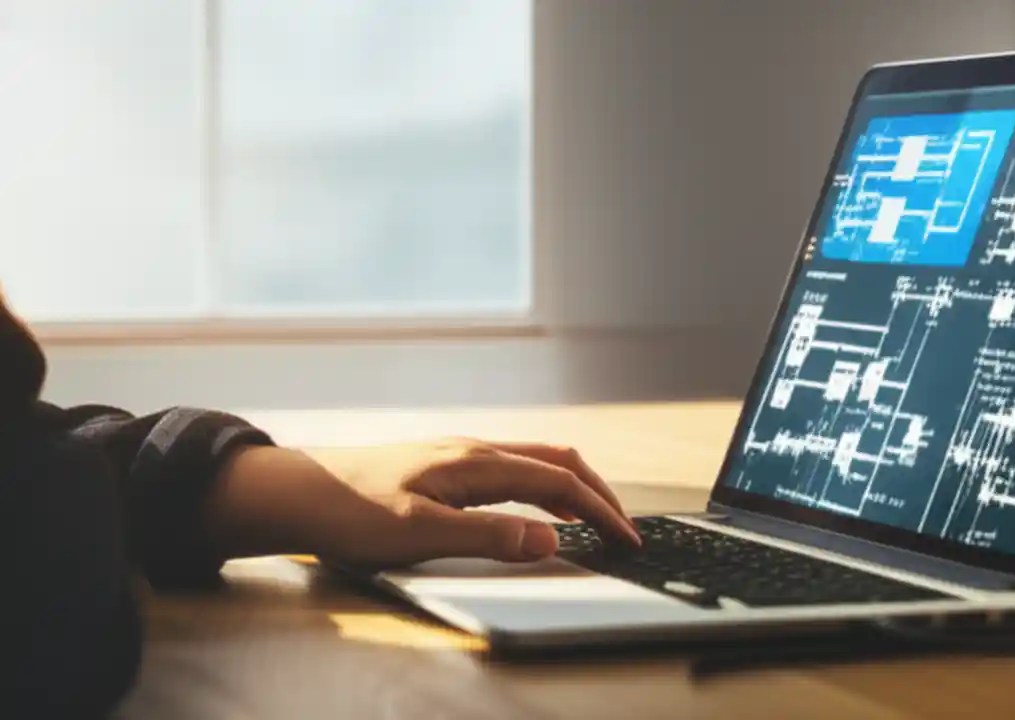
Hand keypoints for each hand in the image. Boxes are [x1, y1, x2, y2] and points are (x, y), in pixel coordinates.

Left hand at [203, 438, 640, 568]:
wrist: (296, 491)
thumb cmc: (351, 512)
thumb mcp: (420, 534)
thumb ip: (488, 537)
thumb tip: (550, 539)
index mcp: (477, 464)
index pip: (560, 483)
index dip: (600, 511)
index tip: (627, 539)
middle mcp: (475, 451)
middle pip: (558, 461)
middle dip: (599, 491)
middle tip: (624, 526)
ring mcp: (460, 455)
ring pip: (537, 461)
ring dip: (574, 486)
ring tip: (594, 517)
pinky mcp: (445, 466)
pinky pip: (514, 469)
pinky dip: (545, 486)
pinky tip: (537, 508)